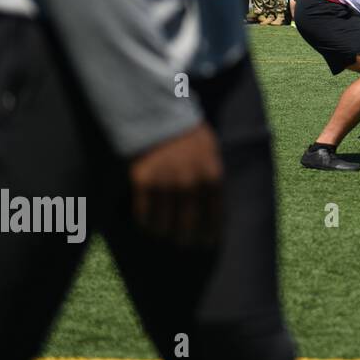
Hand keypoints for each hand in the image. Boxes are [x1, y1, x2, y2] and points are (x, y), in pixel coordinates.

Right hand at [129, 123, 222, 246]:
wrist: (158, 115)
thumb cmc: (188, 135)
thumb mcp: (211, 152)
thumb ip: (213, 178)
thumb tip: (216, 207)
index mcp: (212, 175)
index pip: (215, 213)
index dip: (211, 231)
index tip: (208, 243)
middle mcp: (190, 182)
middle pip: (190, 222)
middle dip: (189, 238)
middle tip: (187, 245)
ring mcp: (166, 183)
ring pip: (166, 222)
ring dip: (167, 232)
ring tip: (167, 235)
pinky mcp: (143, 182)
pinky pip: (145, 213)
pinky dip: (147, 223)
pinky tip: (149, 225)